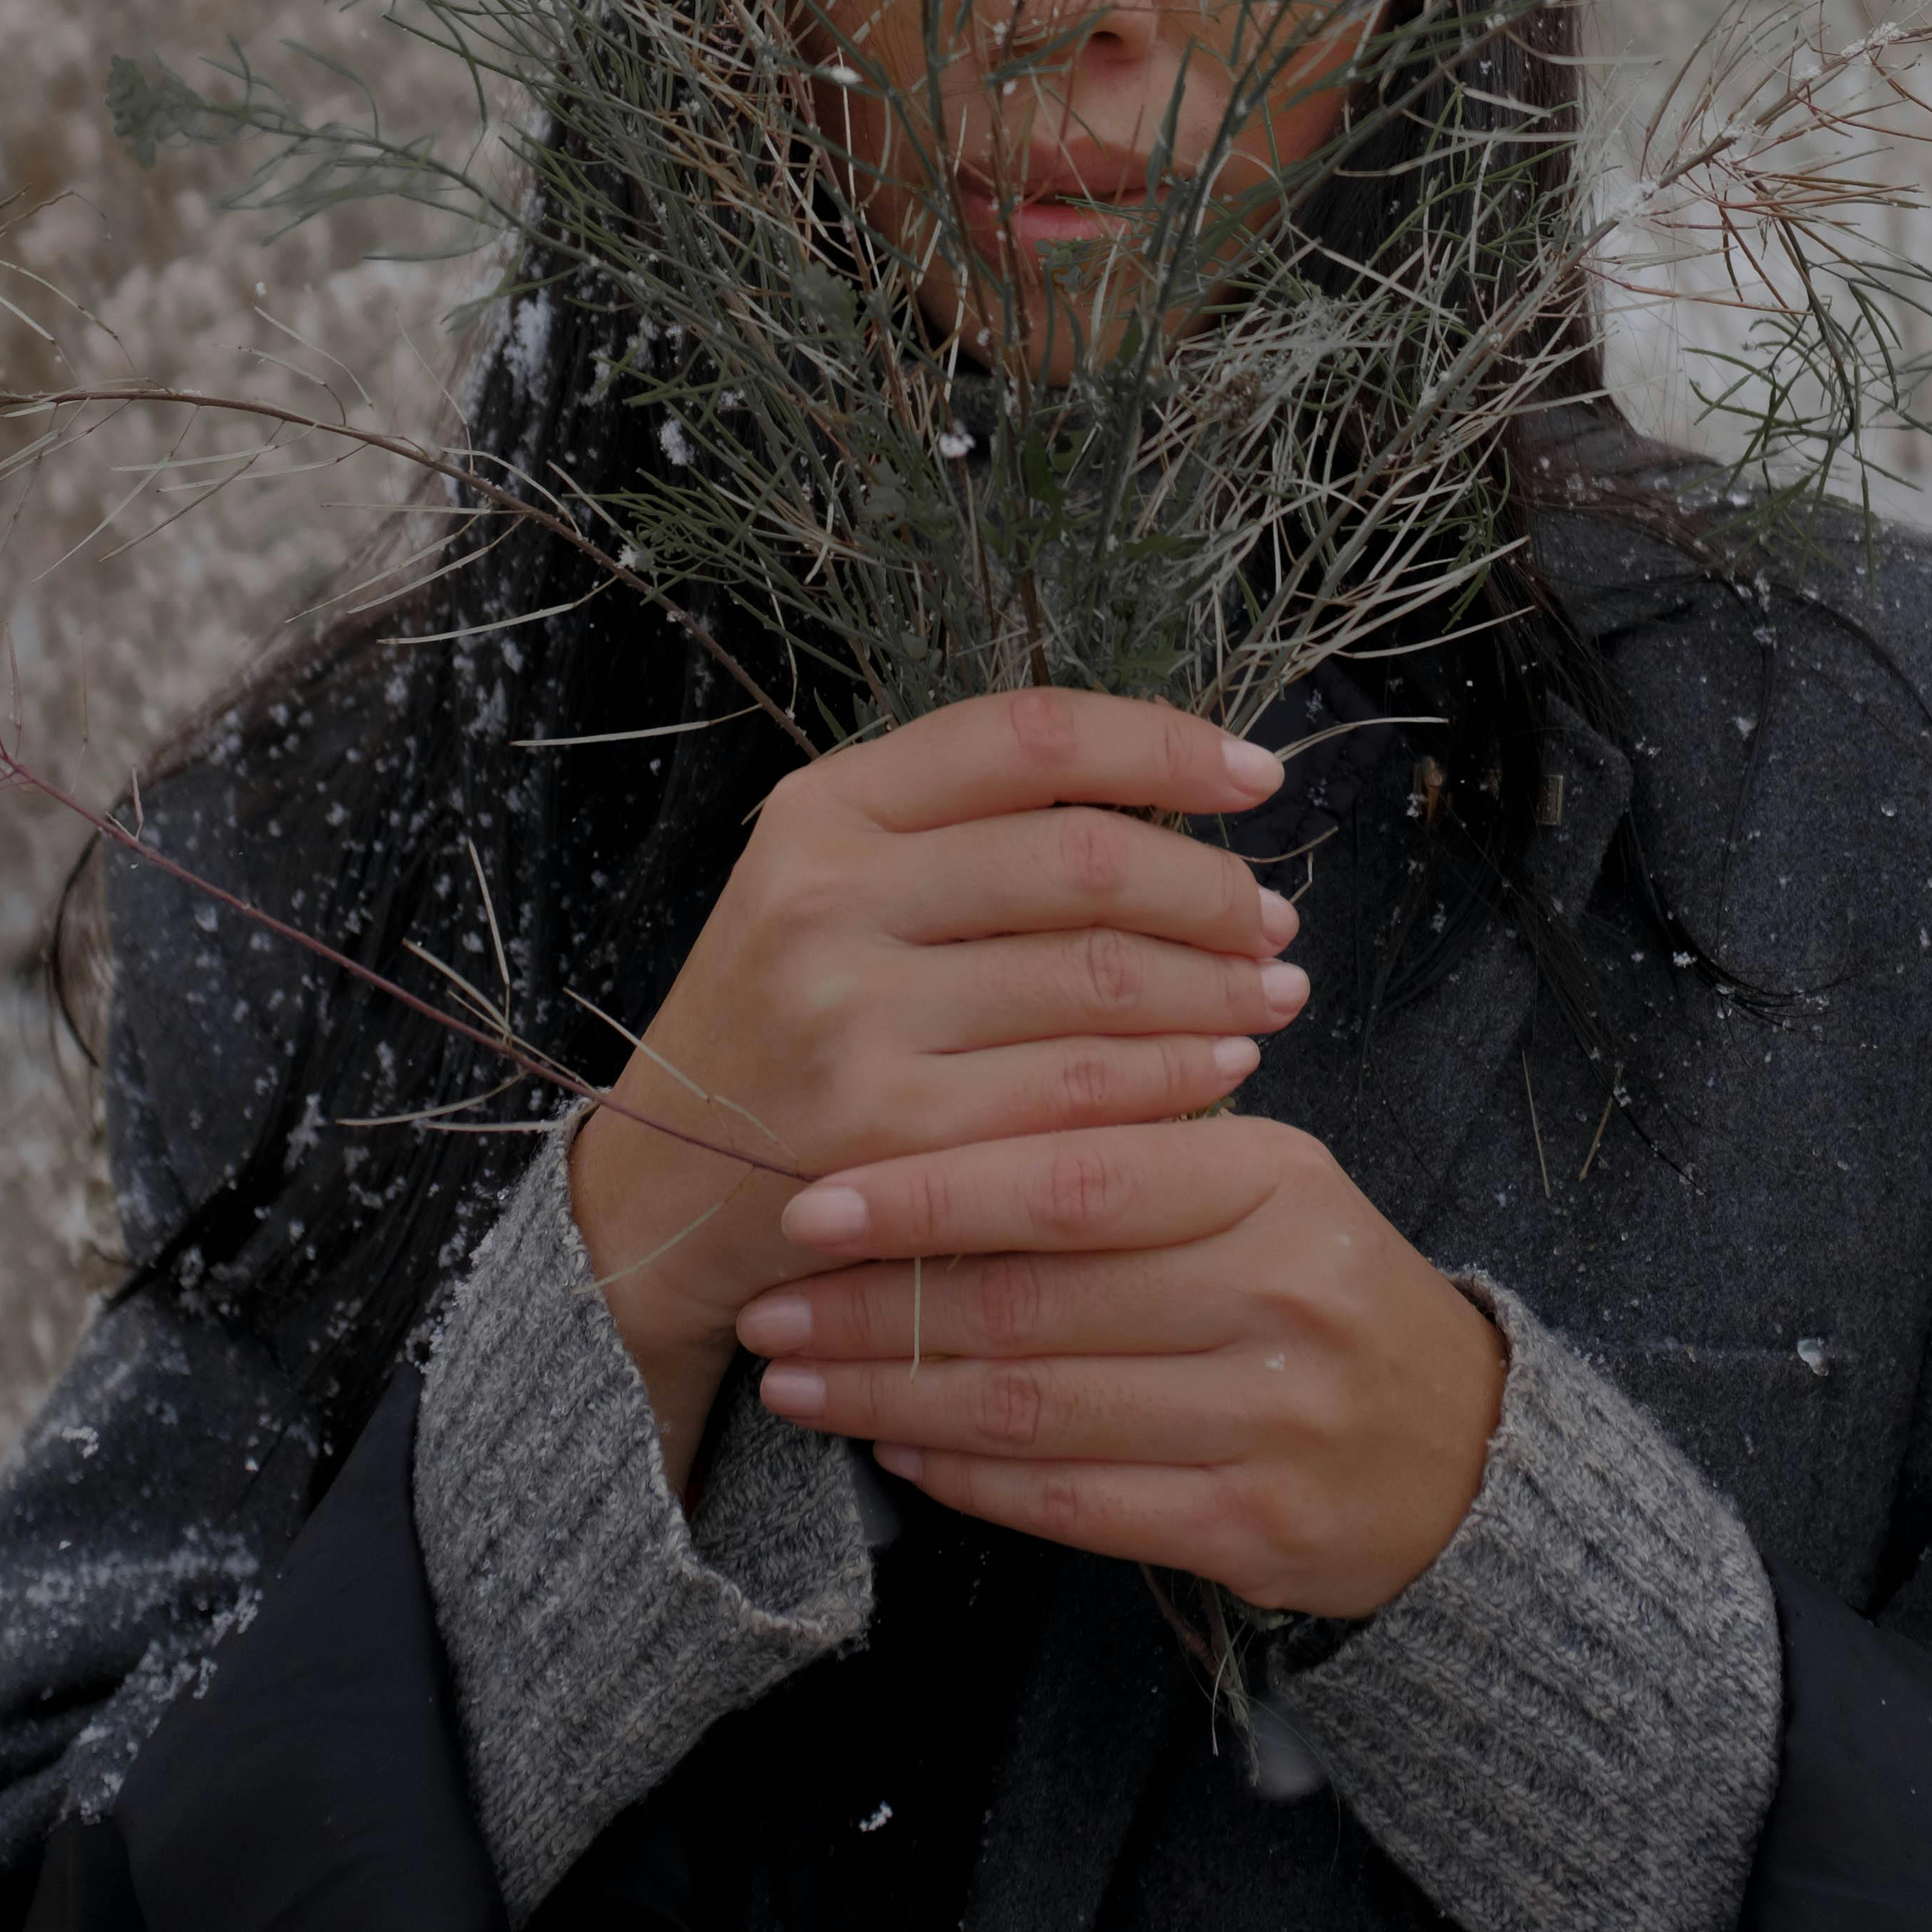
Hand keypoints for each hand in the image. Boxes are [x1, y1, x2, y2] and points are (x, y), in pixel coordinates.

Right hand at [566, 690, 1307, 1483]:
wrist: (658, 1196)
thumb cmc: (782, 1028)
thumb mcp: (830, 889)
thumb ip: (962, 834)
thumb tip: (1164, 802)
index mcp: (825, 808)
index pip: (1028, 735)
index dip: (1162, 745)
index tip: (1253, 778)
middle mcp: (828, 894)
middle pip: (1084, 858)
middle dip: (1211, 889)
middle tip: (1274, 920)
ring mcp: (852, 1016)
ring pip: (1099, 978)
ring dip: (1217, 987)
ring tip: (1272, 994)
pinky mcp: (887, 1136)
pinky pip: (1080, 1093)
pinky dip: (1175, 1078)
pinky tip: (1222, 1070)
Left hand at [732, 1116, 1507, 1618]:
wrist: (1469, 1451)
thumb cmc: (1321, 1287)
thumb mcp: (1264, 1184)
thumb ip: (1128, 1155)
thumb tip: (930, 1132)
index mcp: (1272, 1179)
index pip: (1072, 1179)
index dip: (929, 1194)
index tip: (811, 1202)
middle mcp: (1276, 1292)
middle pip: (1037, 1299)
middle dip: (877, 1307)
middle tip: (770, 1304)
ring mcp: (1271, 1418)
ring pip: (1040, 1407)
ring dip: (896, 1399)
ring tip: (798, 1382)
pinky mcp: (1255, 1527)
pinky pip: (1079, 1502)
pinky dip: (972, 1479)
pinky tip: (898, 1453)